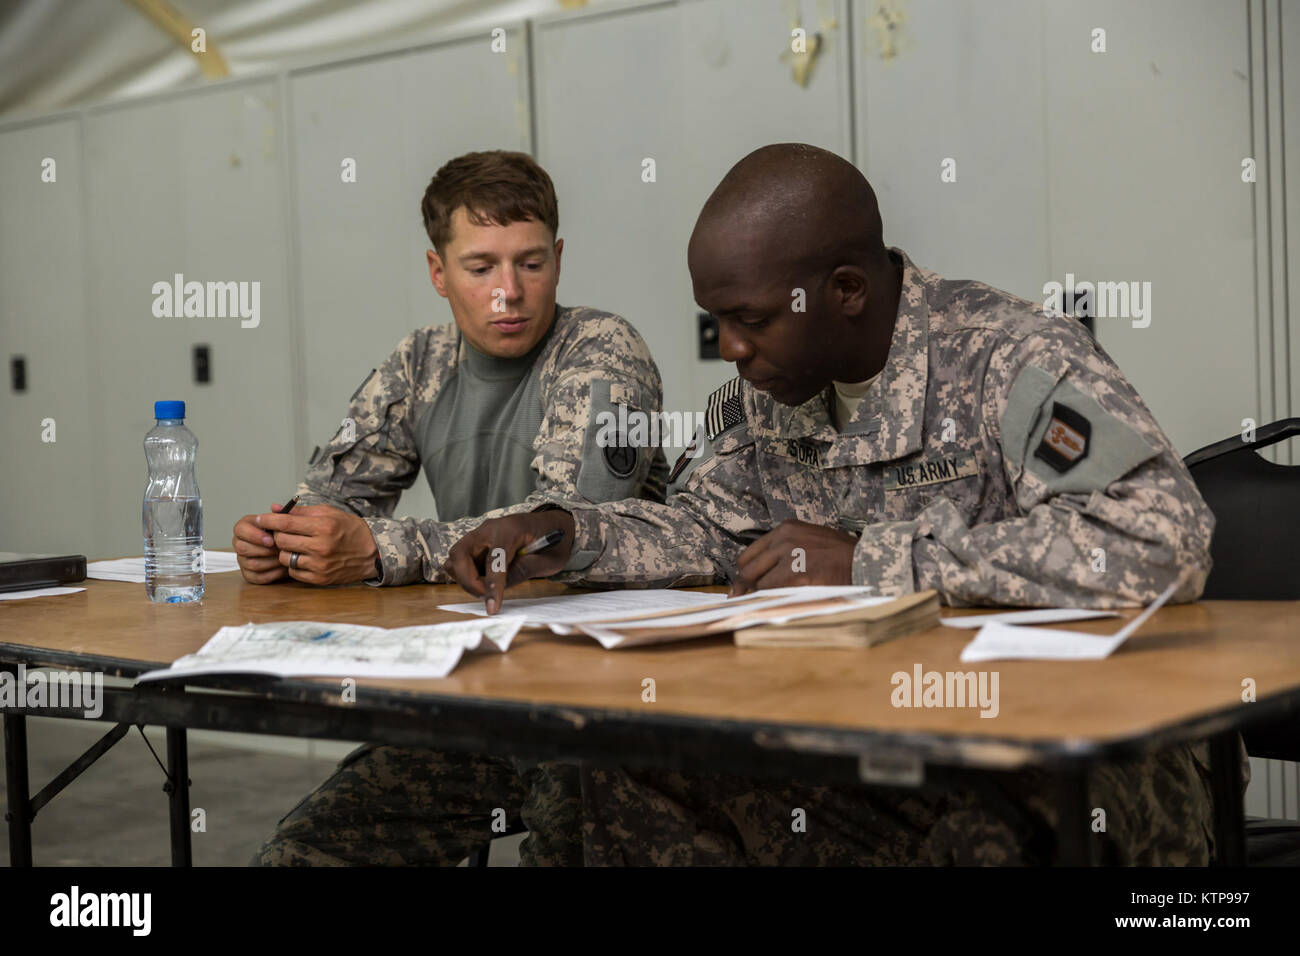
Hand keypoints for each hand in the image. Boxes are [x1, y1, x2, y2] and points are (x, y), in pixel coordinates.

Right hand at [232, 501, 292, 583]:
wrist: (291, 549)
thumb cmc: (285, 533)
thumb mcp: (285, 521)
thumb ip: (282, 514)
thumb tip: (275, 507)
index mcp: (245, 527)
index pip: (240, 529)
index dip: (254, 535)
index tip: (270, 539)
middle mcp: (240, 543)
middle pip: (241, 548)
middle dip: (263, 550)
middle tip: (279, 549)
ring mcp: (243, 560)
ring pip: (251, 563)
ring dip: (270, 561)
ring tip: (284, 557)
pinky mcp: (250, 574)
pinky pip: (257, 577)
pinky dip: (272, 573)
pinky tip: (282, 567)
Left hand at [253, 504, 379, 585]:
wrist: (371, 553)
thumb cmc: (349, 529)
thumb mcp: (329, 513)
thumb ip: (301, 512)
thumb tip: (274, 509)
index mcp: (324, 526)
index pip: (286, 523)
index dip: (269, 520)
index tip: (260, 519)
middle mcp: (321, 546)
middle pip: (282, 541)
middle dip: (278, 535)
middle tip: (282, 533)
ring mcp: (320, 565)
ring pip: (284, 557)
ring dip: (285, 551)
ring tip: (296, 546)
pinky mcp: (320, 579)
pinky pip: (293, 572)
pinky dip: (294, 564)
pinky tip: (303, 558)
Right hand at [444, 511, 575, 613]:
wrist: (554, 524)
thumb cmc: (555, 541)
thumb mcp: (550, 560)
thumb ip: (524, 571)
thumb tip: (498, 589)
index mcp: (511, 528)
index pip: (494, 559)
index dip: (492, 586)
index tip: (492, 607)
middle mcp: (490, 528)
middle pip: (460, 553)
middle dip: (467, 580)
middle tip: (485, 596)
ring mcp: (481, 534)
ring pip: (456, 558)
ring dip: (465, 578)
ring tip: (487, 589)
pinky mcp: (477, 543)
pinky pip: (460, 561)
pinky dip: (466, 575)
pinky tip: (486, 581)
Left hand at [729, 519, 857, 595]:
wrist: (865, 560)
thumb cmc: (839, 554)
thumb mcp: (808, 541)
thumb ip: (783, 552)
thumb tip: (759, 574)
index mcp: (785, 529)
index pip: (749, 554)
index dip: (747, 572)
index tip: (746, 584)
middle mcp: (783, 539)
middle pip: (747, 568)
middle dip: (748, 586)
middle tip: (751, 598)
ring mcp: (789, 556)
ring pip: (758, 583)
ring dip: (764, 594)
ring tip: (777, 598)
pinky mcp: (796, 574)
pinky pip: (772, 592)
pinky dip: (774, 599)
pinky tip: (785, 600)